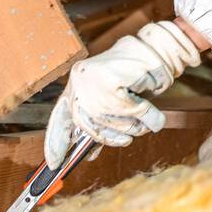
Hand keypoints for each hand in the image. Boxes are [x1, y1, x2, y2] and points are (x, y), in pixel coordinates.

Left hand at [45, 21, 200, 167]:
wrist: (155, 48)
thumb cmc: (135, 74)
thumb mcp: (113, 101)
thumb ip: (101, 122)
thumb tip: (90, 153)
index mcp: (77, 86)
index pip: (61, 118)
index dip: (56, 142)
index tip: (56, 163)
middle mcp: (81, 81)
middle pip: (88, 125)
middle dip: (110, 137)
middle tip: (126, 139)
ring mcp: (94, 79)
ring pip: (110, 119)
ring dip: (133, 126)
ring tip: (145, 120)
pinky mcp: (112, 78)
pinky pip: (129, 110)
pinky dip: (146, 114)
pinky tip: (151, 112)